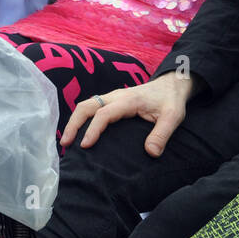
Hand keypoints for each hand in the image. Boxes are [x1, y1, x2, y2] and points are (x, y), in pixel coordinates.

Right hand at [60, 73, 193, 156]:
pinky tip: (79, 135)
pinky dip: (81, 119)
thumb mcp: (173, 116)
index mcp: (128, 100)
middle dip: (73, 124)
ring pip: (86, 105)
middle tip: (65, 145)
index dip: (92, 129)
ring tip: (67, 143)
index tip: (85, 146)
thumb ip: (162, 134)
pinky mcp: (111, 101)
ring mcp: (112, 97)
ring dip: (74, 121)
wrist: (171, 84)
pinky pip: (92, 108)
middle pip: (86, 106)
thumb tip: (151, 153)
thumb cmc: (171, 100)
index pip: (104, 114)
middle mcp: (115, 96)